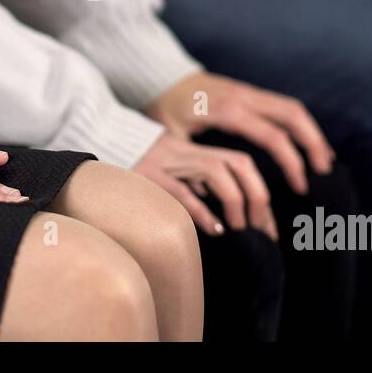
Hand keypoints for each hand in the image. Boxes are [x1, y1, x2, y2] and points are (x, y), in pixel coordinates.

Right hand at [133, 132, 275, 237]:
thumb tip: (221, 217)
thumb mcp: (175, 171)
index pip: (243, 165)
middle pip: (240, 164)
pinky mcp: (151, 176)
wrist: (104, 143)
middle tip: (259, 228)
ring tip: (239, 228)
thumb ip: (198, 185)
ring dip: (235, 201)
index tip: (267, 227)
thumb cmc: (141, 166)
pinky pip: (182, 191)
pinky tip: (214, 229)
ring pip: (217, 172)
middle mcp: (191, 154)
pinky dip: (202, 211)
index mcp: (199, 152)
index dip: (261, 194)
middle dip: (258, 196)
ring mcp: (172, 163)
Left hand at [147, 72, 332, 195]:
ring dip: (311, 132)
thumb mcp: (172, 138)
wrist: (161, 76)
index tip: (300, 186)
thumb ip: (191, 164)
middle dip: (313, 143)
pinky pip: (282, 106)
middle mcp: (244, 97)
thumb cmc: (165, 109)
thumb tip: (207, 198)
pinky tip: (305, 144)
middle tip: (323, 172)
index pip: (272, 136)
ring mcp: (249, 92)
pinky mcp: (250, 92)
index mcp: (228, 111)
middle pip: (293, 115)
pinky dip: (299, 124)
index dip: (291, 162)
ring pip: (292, 108)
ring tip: (322, 161)